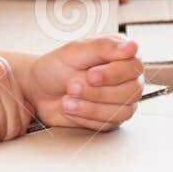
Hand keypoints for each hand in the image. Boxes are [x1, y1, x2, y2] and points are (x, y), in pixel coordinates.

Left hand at [23, 37, 143, 130]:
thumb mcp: (74, 51)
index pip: (134, 67)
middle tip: (72, 86)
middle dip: (98, 92)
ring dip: (91, 107)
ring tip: (67, 100)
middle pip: (132, 91)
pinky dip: (85, 117)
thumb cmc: (56, 67)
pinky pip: (108, 124)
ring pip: (122, 111)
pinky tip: (70, 108)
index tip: (90, 75)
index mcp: (120, 56)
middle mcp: (125, 78)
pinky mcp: (111, 119)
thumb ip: (103, 47)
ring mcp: (120, 100)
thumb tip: (132, 47)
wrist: (39, 89)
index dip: (113, 74)